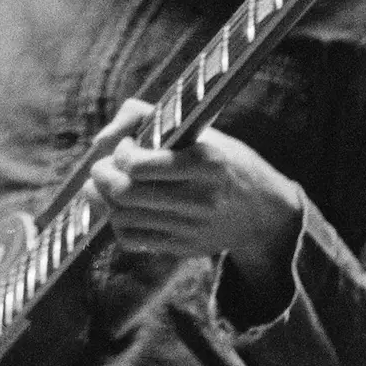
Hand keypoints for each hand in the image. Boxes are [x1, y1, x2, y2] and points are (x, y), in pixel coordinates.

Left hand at [86, 97, 302, 270]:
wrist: (263, 212)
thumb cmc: (224, 161)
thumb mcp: (201, 130)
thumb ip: (149, 117)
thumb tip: (102, 139)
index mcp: (205, 162)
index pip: (138, 165)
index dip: (120, 152)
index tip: (127, 145)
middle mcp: (199, 198)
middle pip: (124, 193)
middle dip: (101, 175)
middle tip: (103, 166)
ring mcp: (191, 227)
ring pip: (121, 217)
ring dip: (103, 199)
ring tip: (108, 185)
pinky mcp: (182, 248)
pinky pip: (131, 240)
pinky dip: (117, 223)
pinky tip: (125, 209)